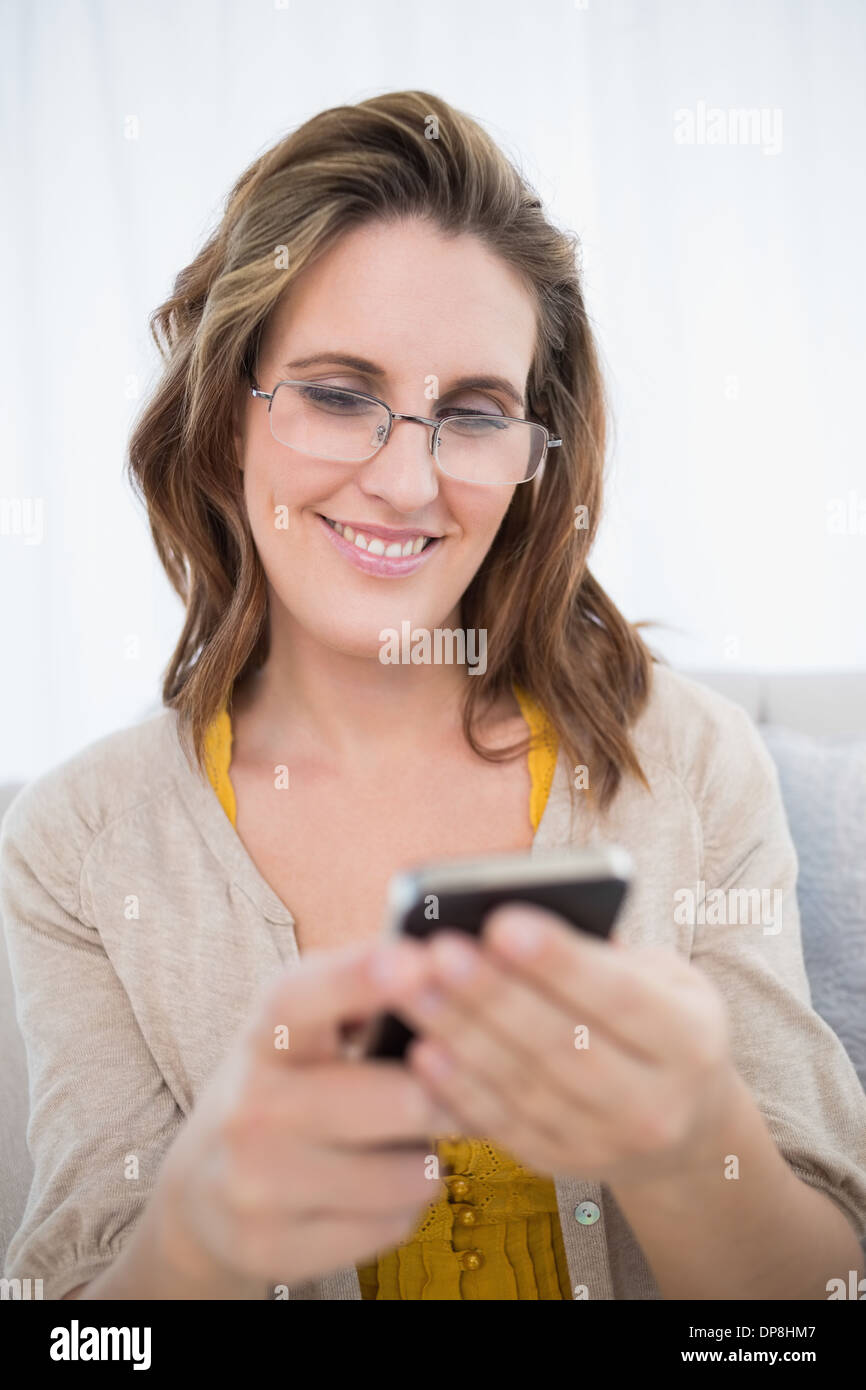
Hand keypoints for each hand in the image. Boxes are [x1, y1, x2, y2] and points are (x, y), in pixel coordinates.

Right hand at [155, 937, 457, 1289]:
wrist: (202, 1193)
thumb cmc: (283, 1089)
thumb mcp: (301, 1033)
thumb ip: (359, 995)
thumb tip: (441, 963)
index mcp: (263, 1037)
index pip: (301, 999)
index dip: (357, 977)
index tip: (414, 958)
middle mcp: (250, 1107)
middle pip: (394, 1100)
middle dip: (450, 1094)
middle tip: (466, 1086)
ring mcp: (256, 1183)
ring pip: (408, 1173)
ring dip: (427, 1157)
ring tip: (403, 1142)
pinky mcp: (272, 1247)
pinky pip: (392, 1225)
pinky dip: (403, 1206)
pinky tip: (376, 1189)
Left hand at [396, 904, 739, 1186]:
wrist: (688, 1128)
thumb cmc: (660, 1019)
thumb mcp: (665, 978)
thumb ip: (603, 951)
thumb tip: (513, 917)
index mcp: (691, 1040)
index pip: (621, 997)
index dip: (558, 962)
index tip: (500, 922)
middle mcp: (656, 1103)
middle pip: (563, 1046)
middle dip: (493, 995)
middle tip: (436, 950)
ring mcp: (608, 1145)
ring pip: (523, 1087)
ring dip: (460, 1035)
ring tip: (412, 985)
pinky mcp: (562, 1166)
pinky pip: (502, 1128)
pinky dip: (458, 1090)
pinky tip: (420, 1051)